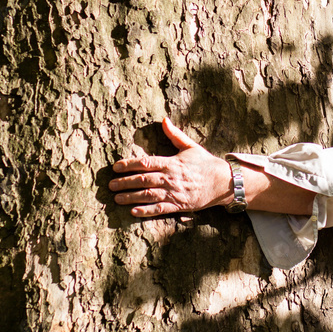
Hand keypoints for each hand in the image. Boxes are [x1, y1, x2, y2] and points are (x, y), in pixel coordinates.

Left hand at [109, 118, 230, 216]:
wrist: (222, 181)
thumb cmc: (205, 163)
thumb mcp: (190, 146)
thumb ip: (174, 134)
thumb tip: (164, 119)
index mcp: (171, 162)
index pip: (146, 162)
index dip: (129, 164)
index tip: (116, 167)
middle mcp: (170, 178)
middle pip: (143, 180)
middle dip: (125, 182)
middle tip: (110, 185)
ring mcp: (174, 193)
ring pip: (148, 195)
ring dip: (131, 197)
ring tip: (117, 199)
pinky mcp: (179, 205)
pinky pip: (160, 209)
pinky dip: (146, 211)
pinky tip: (134, 212)